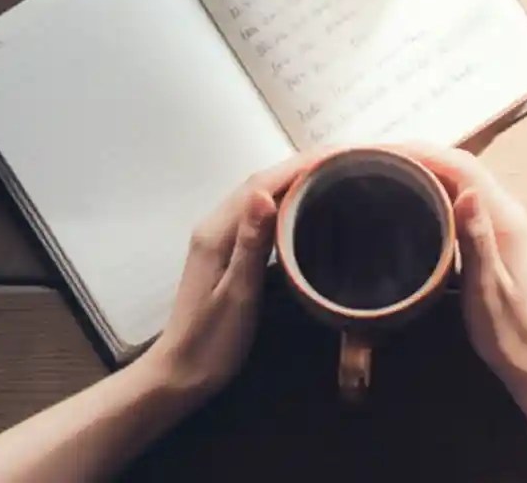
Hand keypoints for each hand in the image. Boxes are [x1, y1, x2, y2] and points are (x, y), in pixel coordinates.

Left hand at [137, 154, 314, 398]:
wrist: (180, 373)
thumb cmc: (211, 341)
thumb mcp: (236, 294)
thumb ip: (250, 243)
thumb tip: (263, 194)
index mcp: (216, 232)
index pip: (261, 184)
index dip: (300, 165)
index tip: (338, 154)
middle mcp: (215, 227)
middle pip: (260, 182)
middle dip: (301, 165)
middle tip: (345, 160)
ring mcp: (218, 237)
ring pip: (259, 195)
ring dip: (293, 179)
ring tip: (333, 174)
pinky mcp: (225, 250)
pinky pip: (258, 213)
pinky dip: (284, 200)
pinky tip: (305, 205)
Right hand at [398, 146, 526, 387]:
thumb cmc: (507, 329)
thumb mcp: (487, 288)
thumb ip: (478, 239)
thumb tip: (467, 191)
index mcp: (505, 218)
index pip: (463, 167)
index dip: (424, 152)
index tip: (384, 149)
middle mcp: (503, 210)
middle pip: (459, 164)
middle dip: (417, 152)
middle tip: (372, 154)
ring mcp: (497, 218)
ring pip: (457, 176)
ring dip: (422, 164)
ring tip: (381, 164)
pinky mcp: (488, 230)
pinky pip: (456, 193)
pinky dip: (429, 183)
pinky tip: (405, 189)